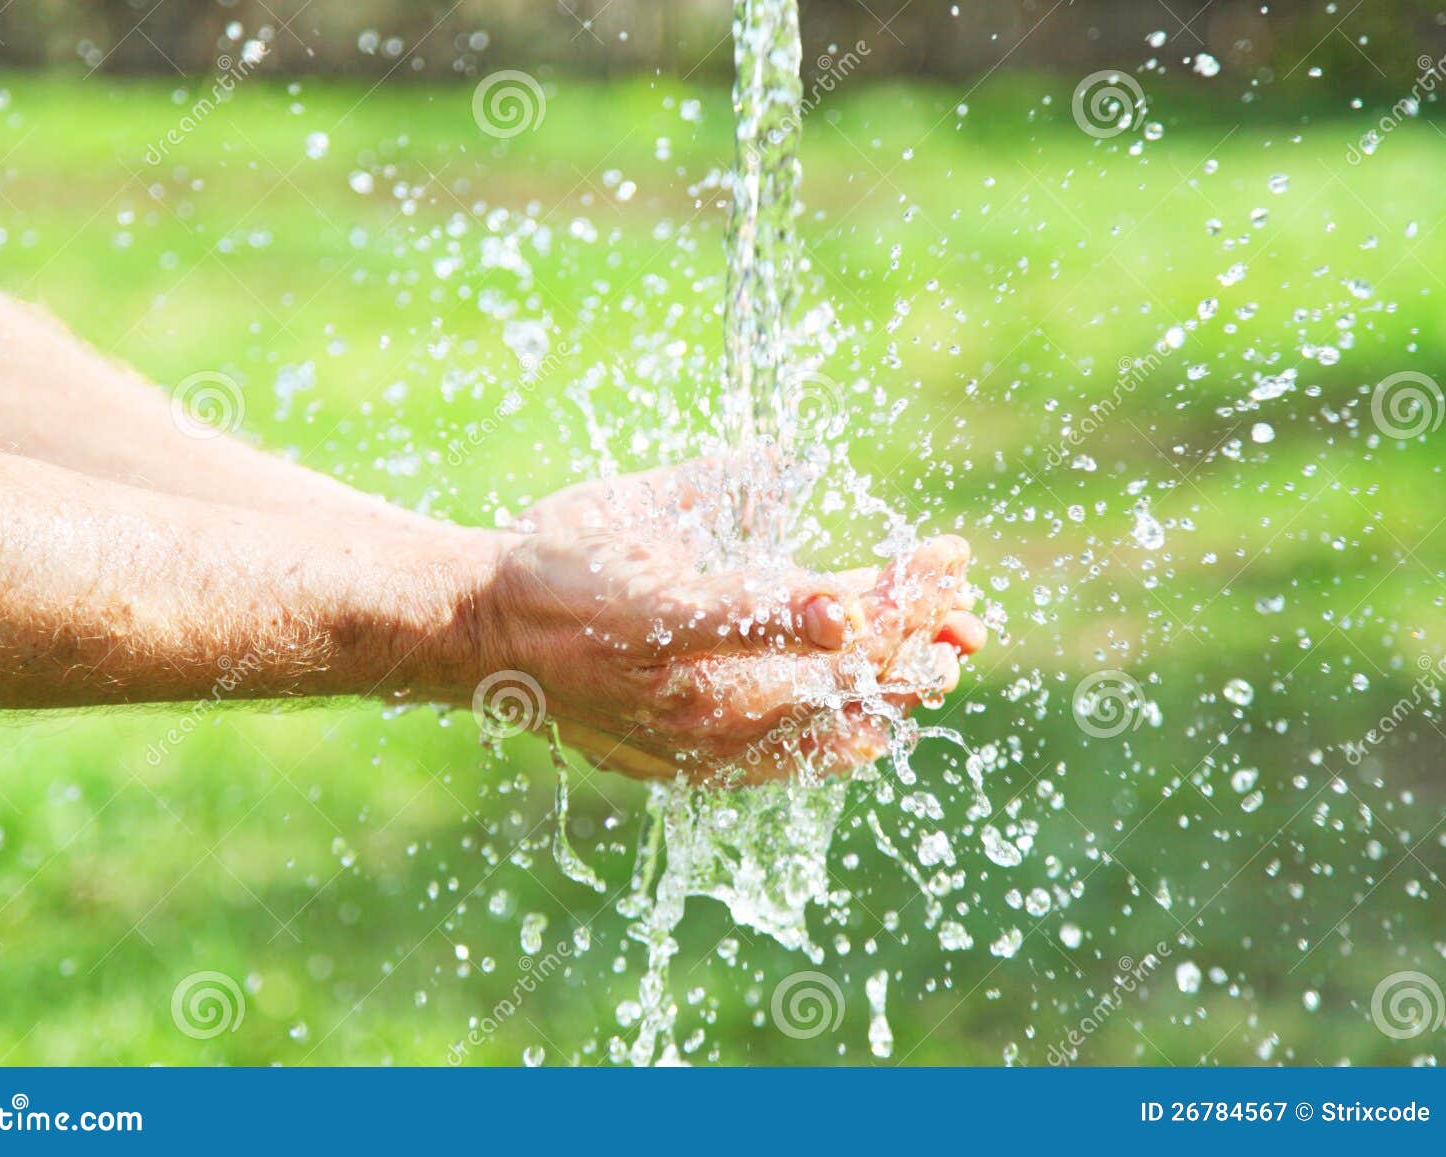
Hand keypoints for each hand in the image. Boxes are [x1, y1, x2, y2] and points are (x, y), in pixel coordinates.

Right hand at [473, 463, 985, 783]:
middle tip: (962, 598)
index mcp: (670, 613)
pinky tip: (880, 725)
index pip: (798, 609)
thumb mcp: (634, 504)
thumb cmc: (554, 557)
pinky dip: (840, 742)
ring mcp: (687, 740)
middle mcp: (685, 690)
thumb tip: (794, 457)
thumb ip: (721, 482)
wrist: (482, 640)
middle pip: (830, 674)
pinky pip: (784, 766)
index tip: (942, 562)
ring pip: (822, 726)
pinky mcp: (684, 767)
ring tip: (948, 656)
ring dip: (894, 689)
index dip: (881, 592)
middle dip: (912, 632)